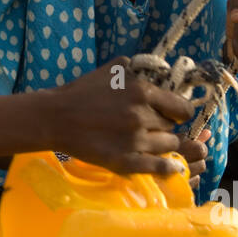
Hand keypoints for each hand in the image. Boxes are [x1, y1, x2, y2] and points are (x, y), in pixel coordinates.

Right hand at [49, 58, 208, 177]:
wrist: (55, 118)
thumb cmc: (81, 91)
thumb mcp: (111, 70)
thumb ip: (136, 69)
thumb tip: (154, 70)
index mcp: (142, 92)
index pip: (182, 108)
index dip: (179, 112)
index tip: (173, 114)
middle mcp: (142, 116)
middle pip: (171, 128)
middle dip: (164, 127)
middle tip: (151, 127)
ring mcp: (135, 141)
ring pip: (167, 147)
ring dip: (162, 145)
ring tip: (152, 143)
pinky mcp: (125, 161)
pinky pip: (158, 167)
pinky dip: (168, 168)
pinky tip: (172, 168)